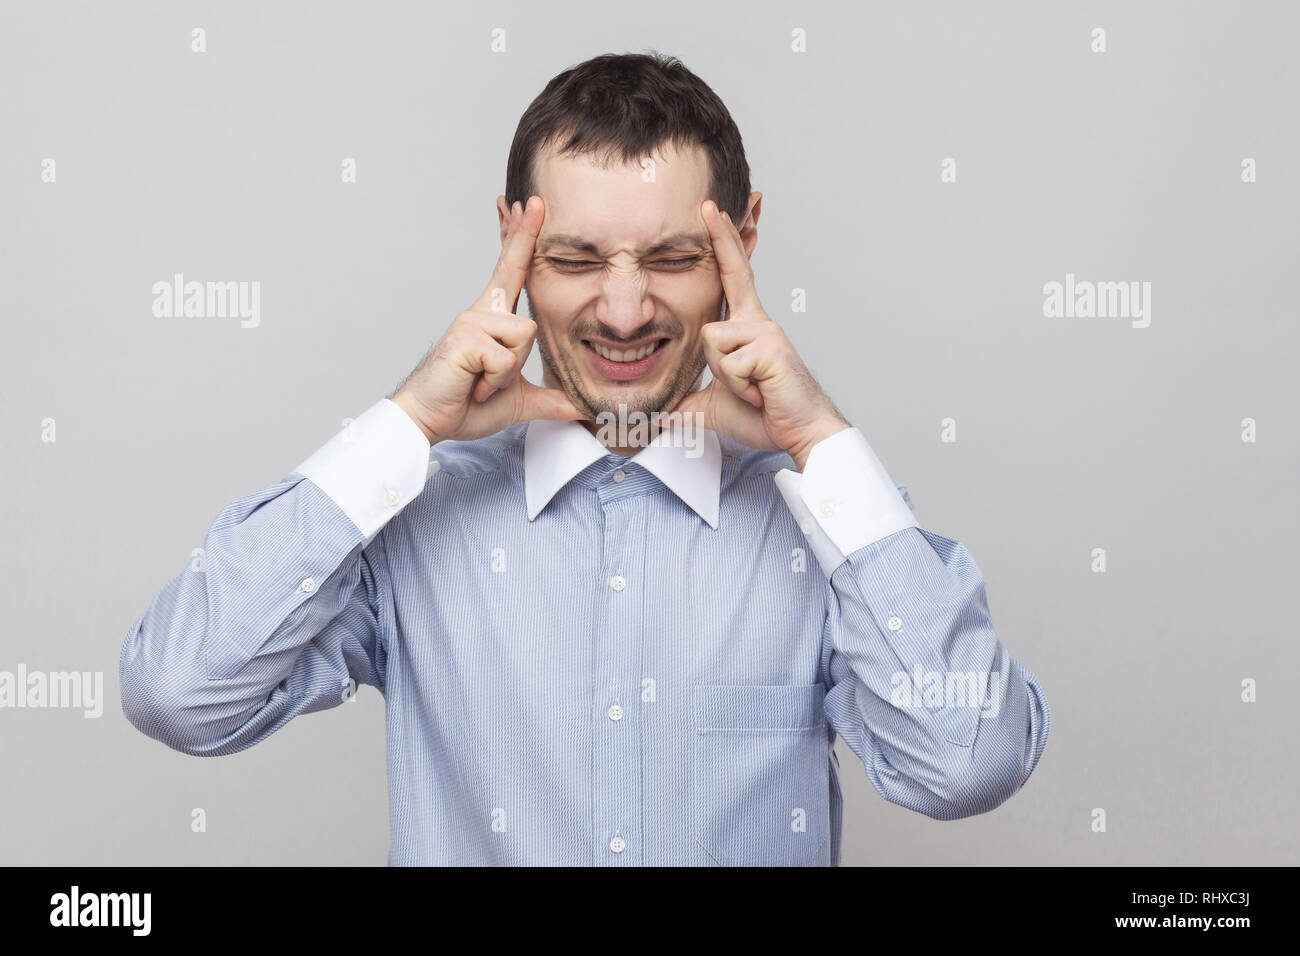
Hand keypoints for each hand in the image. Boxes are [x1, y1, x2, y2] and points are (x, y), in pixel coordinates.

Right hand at [391, 196, 586, 443]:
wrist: (430, 421)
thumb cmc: (465, 405)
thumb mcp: (518, 401)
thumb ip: (552, 401)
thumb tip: (582, 408)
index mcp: (493, 319)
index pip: (512, 271)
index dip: (521, 238)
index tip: (530, 206)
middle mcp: (481, 312)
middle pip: (515, 271)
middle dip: (525, 233)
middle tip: (536, 200)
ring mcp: (471, 321)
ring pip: (525, 334)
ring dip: (509, 372)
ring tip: (484, 381)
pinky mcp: (465, 338)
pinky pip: (506, 358)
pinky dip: (496, 381)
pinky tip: (475, 385)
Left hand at [671, 200, 848, 469]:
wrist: (800, 433)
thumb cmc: (765, 416)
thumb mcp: (714, 409)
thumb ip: (687, 407)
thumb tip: (660, 418)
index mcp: (746, 328)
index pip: (731, 279)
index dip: (723, 245)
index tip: (714, 213)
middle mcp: (757, 322)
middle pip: (730, 277)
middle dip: (720, 237)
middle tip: (706, 203)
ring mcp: (766, 332)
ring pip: (711, 340)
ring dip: (724, 376)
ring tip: (750, 389)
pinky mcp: (770, 348)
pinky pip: (727, 363)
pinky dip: (737, 386)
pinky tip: (759, 391)